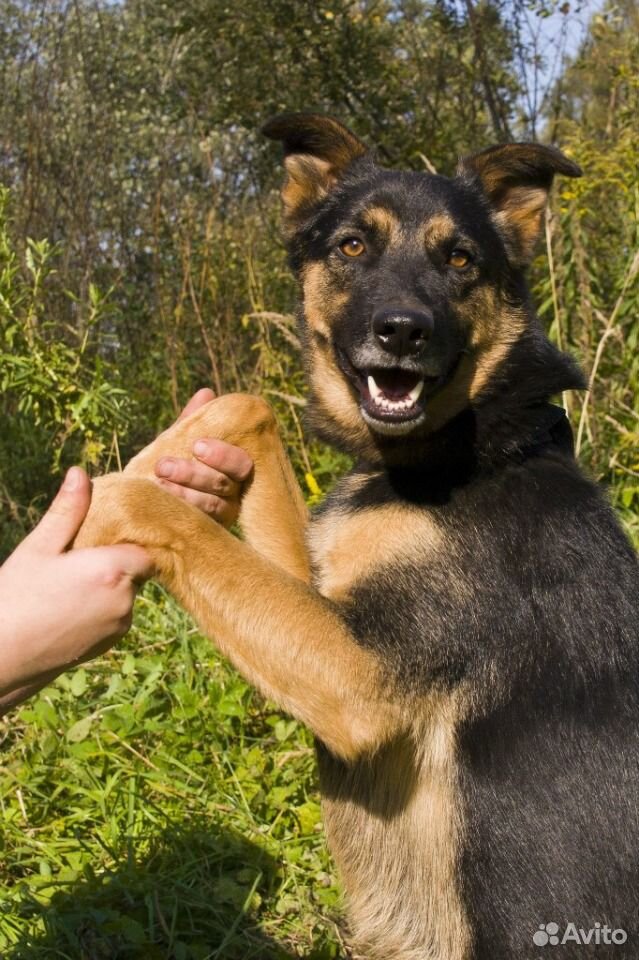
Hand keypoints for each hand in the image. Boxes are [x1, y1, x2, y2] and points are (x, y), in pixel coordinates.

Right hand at [0, 468, 152, 703]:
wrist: (2, 655)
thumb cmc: (16, 596)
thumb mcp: (39, 548)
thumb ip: (67, 511)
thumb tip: (80, 473)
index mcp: (113, 570)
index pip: (144, 550)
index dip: (128, 543)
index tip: (104, 539)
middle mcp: (125, 600)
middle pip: (135, 571)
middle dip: (114, 563)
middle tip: (77, 561)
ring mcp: (119, 626)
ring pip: (126, 595)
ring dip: (108, 587)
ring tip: (68, 586)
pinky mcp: (109, 645)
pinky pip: (116, 617)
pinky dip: (101, 609)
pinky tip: (69, 607)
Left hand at [152, 388, 252, 526]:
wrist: (144, 500)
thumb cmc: (170, 466)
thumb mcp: (179, 442)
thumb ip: (193, 421)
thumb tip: (206, 394)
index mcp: (235, 472)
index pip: (243, 464)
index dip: (224, 455)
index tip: (197, 445)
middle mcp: (234, 497)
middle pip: (224, 485)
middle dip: (194, 474)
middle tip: (163, 465)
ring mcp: (222, 519)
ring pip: (211, 505)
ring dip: (183, 490)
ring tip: (156, 479)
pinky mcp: (207, 535)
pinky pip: (197, 523)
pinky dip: (178, 507)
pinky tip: (157, 496)